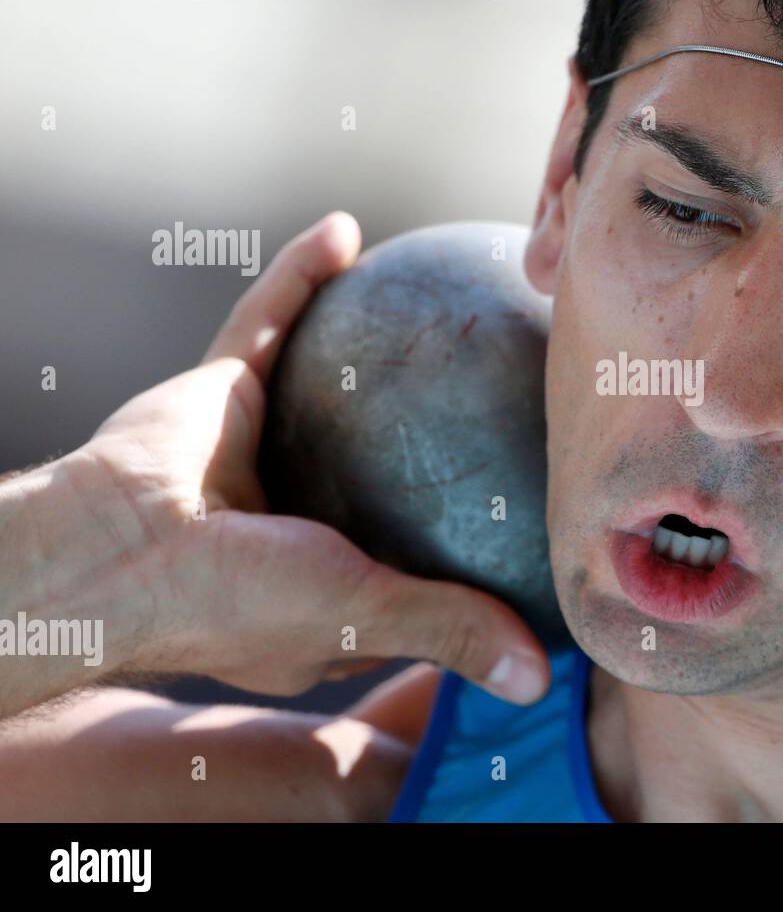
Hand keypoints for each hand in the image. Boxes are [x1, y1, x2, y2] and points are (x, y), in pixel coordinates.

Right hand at [76, 213, 549, 704]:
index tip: (517, 500)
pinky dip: (301, 274)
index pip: (404, 552)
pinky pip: (269, 319)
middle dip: (429, 420)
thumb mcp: (366, 618)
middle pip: (376, 452)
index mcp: (322, 577)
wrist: (107, 551)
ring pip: (327, 375)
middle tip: (497, 376)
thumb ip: (454, 632)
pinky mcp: (215, 388)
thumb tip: (543, 681)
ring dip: (372, 330)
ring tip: (435, 290)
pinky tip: (346, 232)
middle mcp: (292, 510)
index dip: (455, 532)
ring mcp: (255, 445)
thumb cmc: (235, 600)